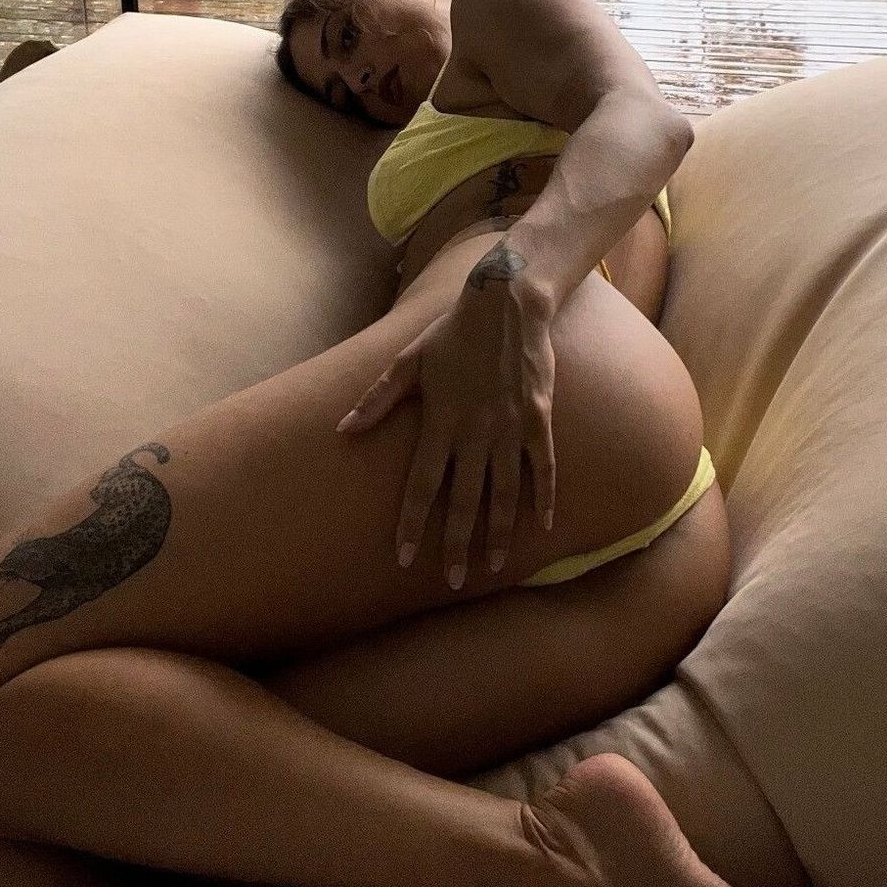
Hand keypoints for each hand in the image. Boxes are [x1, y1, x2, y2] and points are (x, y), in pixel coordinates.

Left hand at [334, 290, 556, 586]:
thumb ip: (377, 399)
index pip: (421, 485)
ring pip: (504, 492)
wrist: (507, 304)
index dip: (411, 523)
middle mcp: (476, 432)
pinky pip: (543, 467)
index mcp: (441, 422)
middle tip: (453, 581)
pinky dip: (544, 497)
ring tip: (492, 566)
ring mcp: (511, 428)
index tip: (402, 557)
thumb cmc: (452, 333)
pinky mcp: (539, 419)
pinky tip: (543, 526)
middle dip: (456, 544)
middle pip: (463, 499)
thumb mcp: (408, 362)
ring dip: (497, 532)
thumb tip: (342, 429)